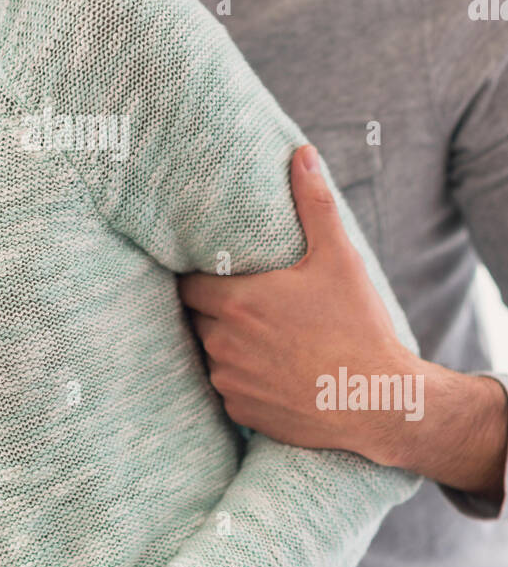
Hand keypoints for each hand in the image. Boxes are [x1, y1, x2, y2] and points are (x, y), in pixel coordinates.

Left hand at [178, 144, 409, 461]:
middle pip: (196, 317)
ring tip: (260, 336)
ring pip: (210, 353)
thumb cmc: (359, 327)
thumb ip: (315, 205)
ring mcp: (229, 380)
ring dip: (225, 343)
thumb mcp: (340, 260)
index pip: (188, 283)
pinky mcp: (240, 411)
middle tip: (242, 301)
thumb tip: (303, 155)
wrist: (379, 403)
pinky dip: (240, 378)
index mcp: (238, 302)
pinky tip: (271, 369)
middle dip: (212, 308)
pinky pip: (226, 387)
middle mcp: (223, 342)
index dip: (199, 276)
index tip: (216, 272)